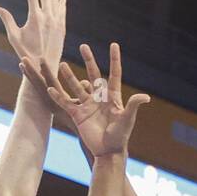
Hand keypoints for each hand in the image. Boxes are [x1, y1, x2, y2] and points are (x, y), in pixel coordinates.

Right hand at [0, 0, 65, 71]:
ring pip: (55, 2)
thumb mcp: (13, 37)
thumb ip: (7, 20)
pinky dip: (61, 5)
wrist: (44, 68)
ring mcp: (56, 23)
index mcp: (35, 18)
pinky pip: (62, 13)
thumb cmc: (25, 53)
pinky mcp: (61, 30)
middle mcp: (47, 18)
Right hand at [31, 42, 148, 156]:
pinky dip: (58, 96)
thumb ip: (133, 106)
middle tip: (83, 46)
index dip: (114, 60)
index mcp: (113, 97)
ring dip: (69, 76)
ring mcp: (87, 105)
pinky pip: (66, 103)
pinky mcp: (77, 115)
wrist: (108, 151)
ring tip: (61, 64)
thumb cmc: (120, 135)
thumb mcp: (127, 119)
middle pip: (93, 74)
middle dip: (89, 60)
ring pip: (76, 86)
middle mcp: (99, 98)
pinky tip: (51, 88)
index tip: (114, 44)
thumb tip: (145, 97)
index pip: (114, 74)